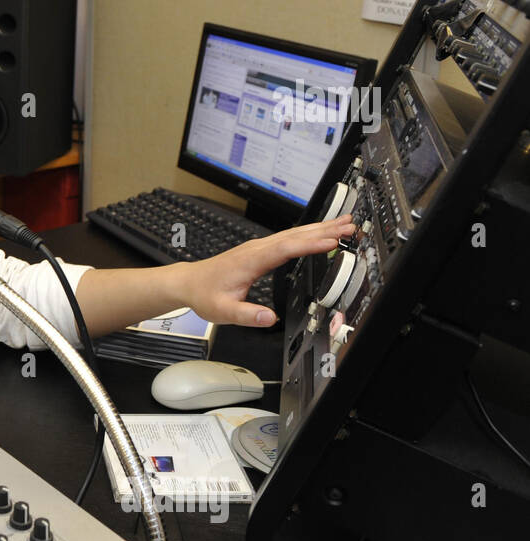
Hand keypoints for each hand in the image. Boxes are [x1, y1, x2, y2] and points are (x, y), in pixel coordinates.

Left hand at [181, 214, 355, 326]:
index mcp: (250, 261)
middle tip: (350, 225)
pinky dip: (307, 233)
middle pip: (295, 235)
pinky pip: (288, 238)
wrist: (189, 282)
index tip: (332, 241)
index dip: (310, 244)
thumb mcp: (223, 311)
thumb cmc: (205, 294)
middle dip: (323, 230)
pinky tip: (319, 232)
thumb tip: (270, 318)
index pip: (285, 248)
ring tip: (344, 222)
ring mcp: (258, 247)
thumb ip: (247, 315)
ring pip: (293, 233)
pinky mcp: (260, 249)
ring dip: (319, 227)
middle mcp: (256, 249)